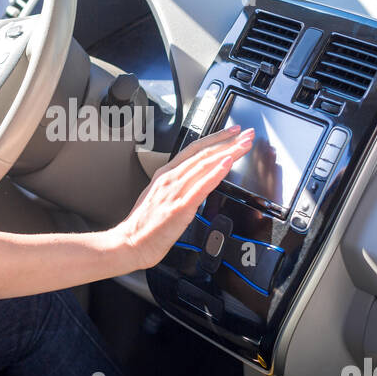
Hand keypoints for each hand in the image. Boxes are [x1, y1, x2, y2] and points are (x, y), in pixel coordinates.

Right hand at [109, 124, 254, 269]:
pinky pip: (201, 186)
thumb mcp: (158, 197)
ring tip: (244, 144)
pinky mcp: (180, 207)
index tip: (232, 132)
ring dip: (227, 152)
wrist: (130, 243)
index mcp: (166, 175)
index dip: (215, 138)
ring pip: (205, 165)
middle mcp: (171, 178)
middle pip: (203, 154)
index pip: (194, 150)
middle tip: (246, 133)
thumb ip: (176, 187)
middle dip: (228, 142)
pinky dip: (216, 173)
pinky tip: (227, 164)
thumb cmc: (143, 225)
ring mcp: (175, 191)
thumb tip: (194, 183)